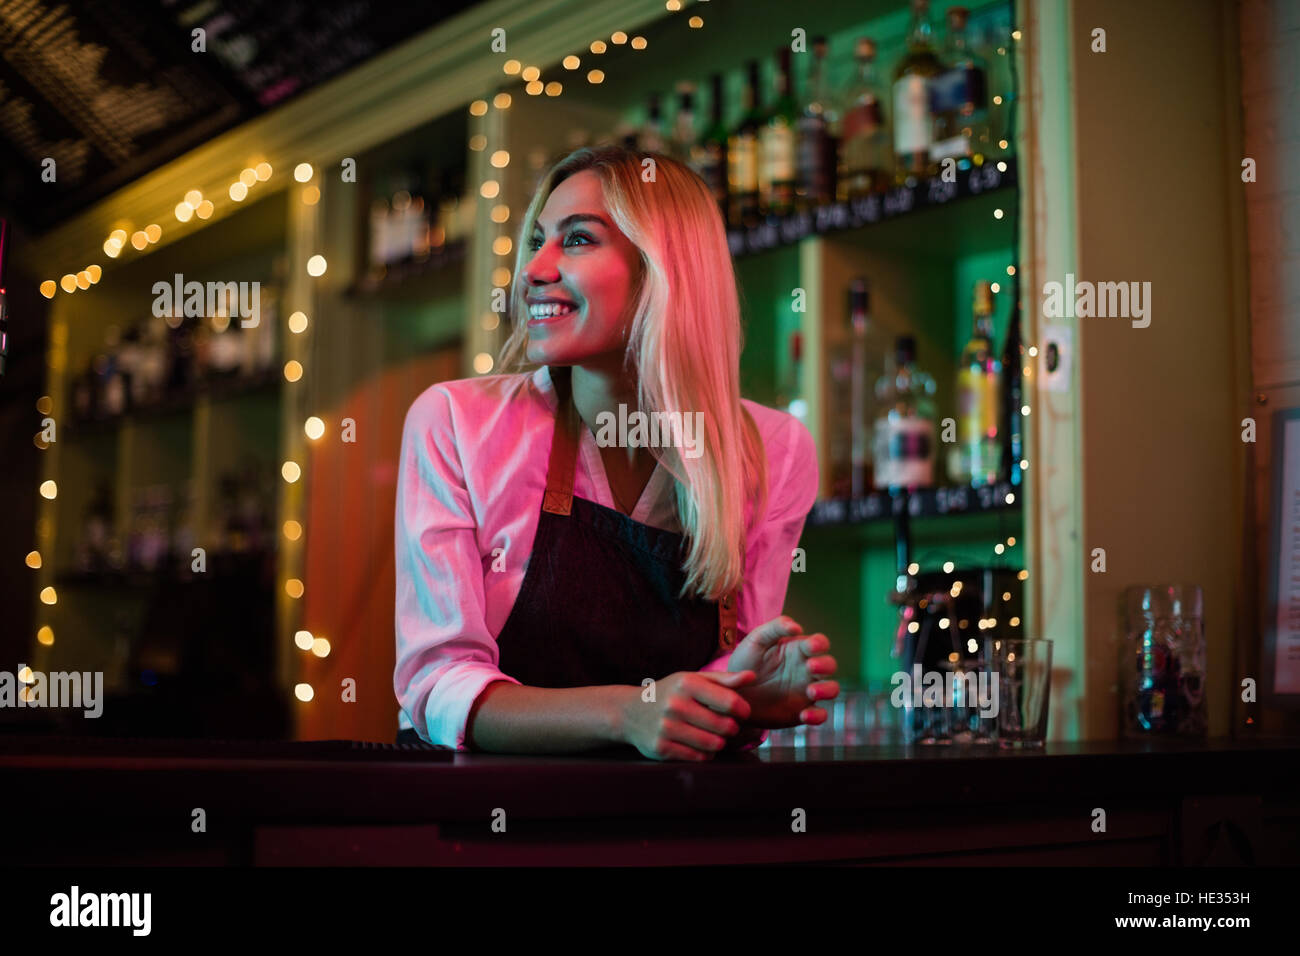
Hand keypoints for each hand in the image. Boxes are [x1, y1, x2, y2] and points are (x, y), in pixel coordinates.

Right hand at [620, 670, 755, 760]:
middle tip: (726, 726)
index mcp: (687, 683)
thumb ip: (724, 679)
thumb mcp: (692, 679)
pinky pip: (699, 758)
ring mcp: (667, 727)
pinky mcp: (661, 748)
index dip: (743, 710)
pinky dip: (704, 754)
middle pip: (725, 727)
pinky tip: (698, 744)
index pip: (731, 702)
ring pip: (714, 745)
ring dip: (719, 743)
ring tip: (713, 735)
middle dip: (731, 729)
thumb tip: (753, 676)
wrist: (629, 712)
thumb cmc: (669, 693)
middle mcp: (675, 704)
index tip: (741, 713)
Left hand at [726, 616, 838, 728]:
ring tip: (811, 691)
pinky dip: (818, 716)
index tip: (810, 646)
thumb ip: (775, 628)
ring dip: (827, 689)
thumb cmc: (745, 663)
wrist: (733, 695)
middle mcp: (806, 670)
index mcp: (797, 650)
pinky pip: (820, 715)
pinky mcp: (801, 711)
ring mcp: (806, 691)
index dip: (820, 643)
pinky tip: (804, 715)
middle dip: (825, 665)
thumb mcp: (755, 641)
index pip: (819, 643)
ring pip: (832, 689)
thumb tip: (797, 627)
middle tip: (810, 666)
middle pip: (829, 665)